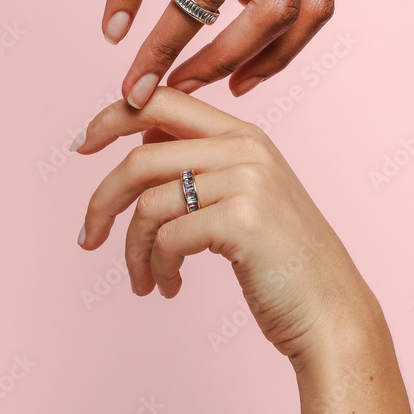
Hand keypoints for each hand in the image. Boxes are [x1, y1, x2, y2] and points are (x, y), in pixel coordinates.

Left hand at [75, 88, 374, 363]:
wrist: (332, 312)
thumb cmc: (281, 263)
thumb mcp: (245, 198)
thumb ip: (201, 166)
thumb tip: (139, 146)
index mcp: (244, 135)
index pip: (163, 101)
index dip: (112, 118)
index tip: (81, 145)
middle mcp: (246, 148)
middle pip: (140, 158)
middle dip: (103, 200)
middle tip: (88, 238)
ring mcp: (246, 181)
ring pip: (148, 204)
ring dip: (133, 251)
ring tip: (142, 280)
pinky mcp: (241, 220)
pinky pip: (168, 238)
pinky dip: (157, 268)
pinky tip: (168, 288)